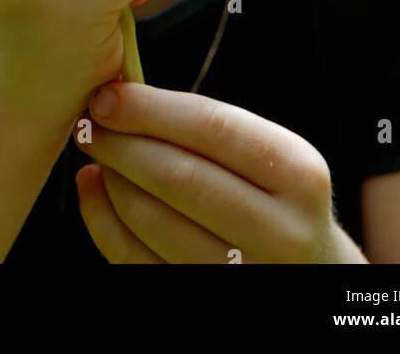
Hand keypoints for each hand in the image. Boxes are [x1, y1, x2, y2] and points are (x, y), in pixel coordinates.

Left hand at [73, 82, 366, 263]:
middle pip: (179, 178)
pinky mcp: (207, 302)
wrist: (309, 271)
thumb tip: (120, 97)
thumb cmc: (272, 194)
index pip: (212, 128)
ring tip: (97, 156)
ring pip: (153, 224)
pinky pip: (137, 264)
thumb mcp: (269, 153)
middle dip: (122, 145)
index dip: (150, 109)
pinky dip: (104, 223)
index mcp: (297, 174)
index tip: (106, 96)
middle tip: (89, 124)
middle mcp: (280, 231)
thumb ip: (207, 126)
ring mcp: (245, 276)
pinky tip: (95, 193)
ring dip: (111, 183)